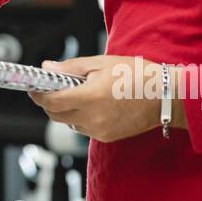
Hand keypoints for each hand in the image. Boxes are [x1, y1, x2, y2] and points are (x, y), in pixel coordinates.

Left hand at [28, 56, 173, 142]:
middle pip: (55, 115)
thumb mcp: (102, 63)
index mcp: (89, 97)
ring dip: (66, 110)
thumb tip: (48, 68)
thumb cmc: (137, 75)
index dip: (39, 95)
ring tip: (79, 93)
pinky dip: (81, 117)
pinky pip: (84, 128)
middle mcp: (92, 118)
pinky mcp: (107, 137)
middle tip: (54, 88)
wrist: (166, 96)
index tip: (35, 87)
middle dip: (50, 103)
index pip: (51, 102)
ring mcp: (99, 130)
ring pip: (69, 123)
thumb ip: (71, 68)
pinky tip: (93, 104)